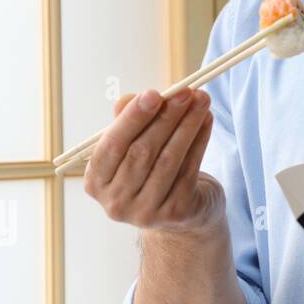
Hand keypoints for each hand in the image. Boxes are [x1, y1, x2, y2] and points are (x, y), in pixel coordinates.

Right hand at [83, 89, 223, 233]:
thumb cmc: (150, 169)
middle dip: (166, 117)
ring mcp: (146, 212)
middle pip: (142, 152)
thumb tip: (129, 99)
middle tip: (185, 91)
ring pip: (169, 159)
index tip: (153, 93)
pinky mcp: (176, 212)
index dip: (132, 119)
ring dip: (187, 125)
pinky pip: (190, 169)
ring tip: (201, 100)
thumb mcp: (133, 146)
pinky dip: (200, 140)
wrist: (180, 210)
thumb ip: (128, 122)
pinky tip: (207, 120)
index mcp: (96, 182)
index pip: (111, 146)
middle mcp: (116, 202)